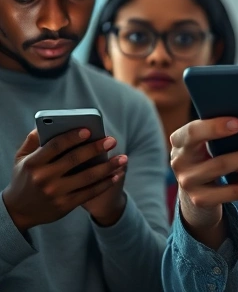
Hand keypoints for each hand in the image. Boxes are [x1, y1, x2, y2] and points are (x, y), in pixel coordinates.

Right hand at [1, 129, 125, 232]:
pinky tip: (117, 175)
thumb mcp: (21, 159)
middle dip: (96, 149)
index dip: (72, 137)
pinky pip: (90, 192)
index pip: (55, 146)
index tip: (89, 129)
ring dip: (108, 167)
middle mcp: (44, 178)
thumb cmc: (24, 178)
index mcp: (33, 163)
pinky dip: (105, 183)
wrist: (17, 212)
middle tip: (112, 141)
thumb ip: (33, 140)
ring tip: (123, 158)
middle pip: (74, 159)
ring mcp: (55, 193)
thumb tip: (46, 123)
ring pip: (87, 177)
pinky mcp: (65, 205)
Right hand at [169, 118, 237, 247]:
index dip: (214, 127)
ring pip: (223, 172)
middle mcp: (179, 162)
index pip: (193, 132)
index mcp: (180, 141)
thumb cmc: (209, 152)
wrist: (196, 186)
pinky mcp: (200, 200)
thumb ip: (218, 128)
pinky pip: (231, 193)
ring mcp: (188, 183)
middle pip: (213, 157)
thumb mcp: (206, 140)